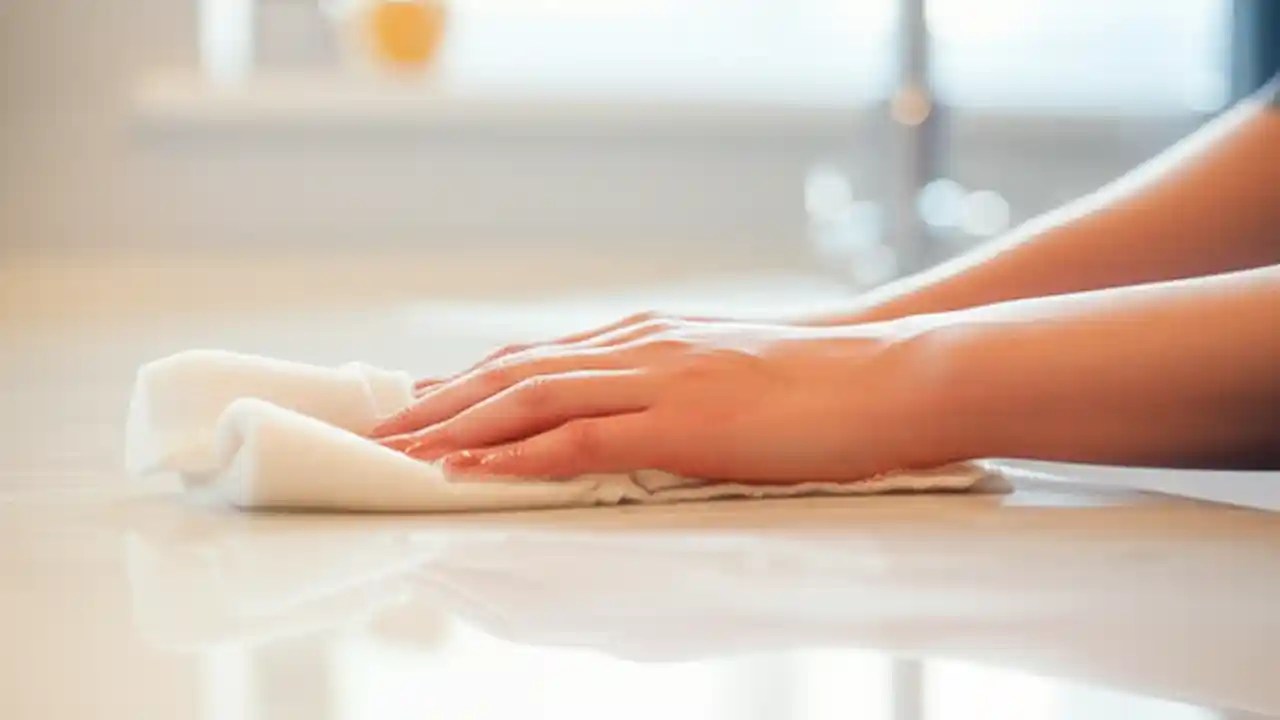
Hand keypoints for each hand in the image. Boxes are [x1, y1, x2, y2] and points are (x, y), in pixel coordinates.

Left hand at [374, 319, 955, 481]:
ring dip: (459, 426)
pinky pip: (578, 437)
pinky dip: (515, 454)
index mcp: (653, 335)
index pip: (543, 355)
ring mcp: (658, 378)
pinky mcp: (679, 421)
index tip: (428, 400)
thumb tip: (642, 415)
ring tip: (403, 449)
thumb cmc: (824, 382)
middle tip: (386, 426)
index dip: (477, 379)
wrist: (892, 372)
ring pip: (531, 397)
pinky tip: (473, 469)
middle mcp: (641, 345)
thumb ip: (678, 385)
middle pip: (518, 370)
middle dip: (445, 401)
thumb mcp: (734, 373)